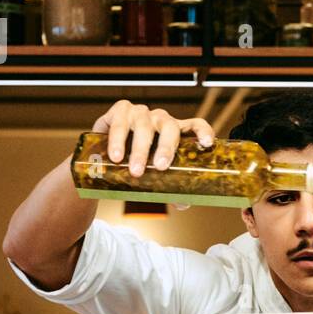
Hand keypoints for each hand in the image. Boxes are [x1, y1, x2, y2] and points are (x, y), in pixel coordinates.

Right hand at [91, 100, 215, 179]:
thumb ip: (168, 186)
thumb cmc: (137, 160)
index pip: (196, 125)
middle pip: (170, 128)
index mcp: (176, 131)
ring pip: (144, 128)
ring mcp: (141, 113)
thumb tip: (183, 203)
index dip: (203, 132)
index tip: (207, 143)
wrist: (105, 152)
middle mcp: (161, 119)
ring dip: (140, 150)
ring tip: (135, 170)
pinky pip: (120, 125)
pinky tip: (116, 157)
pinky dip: (117, 142)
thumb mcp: (153, 172)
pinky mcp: (120, 110)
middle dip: (166, 148)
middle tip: (161, 167)